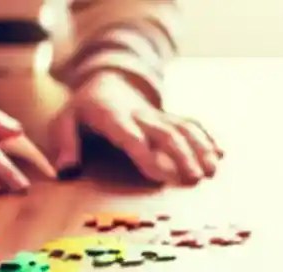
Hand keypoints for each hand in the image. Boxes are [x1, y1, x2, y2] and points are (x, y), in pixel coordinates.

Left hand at [51, 70, 221, 184]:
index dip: (145, 155)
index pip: (131, 136)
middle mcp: (140, 115)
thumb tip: (67, 171)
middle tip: (194, 179)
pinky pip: (191, 123)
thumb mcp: (62, 122)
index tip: (160, 177)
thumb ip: (64, 144)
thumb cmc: (83, 111)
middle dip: (182, 155)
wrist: (106, 82)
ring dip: (200, 148)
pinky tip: (220, 153)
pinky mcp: (169, 117)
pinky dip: (207, 136)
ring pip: (183, 128)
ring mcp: (158, 115)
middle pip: (165, 132)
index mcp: (112, 117)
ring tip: (212, 171)